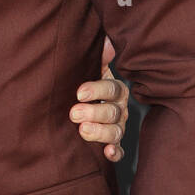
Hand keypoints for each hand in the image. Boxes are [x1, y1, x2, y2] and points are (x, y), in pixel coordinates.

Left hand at [70, 35, 130, 161]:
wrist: (76, 105)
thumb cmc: (82, 84)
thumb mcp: (88, 69)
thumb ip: (97, 57)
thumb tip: (106, 42)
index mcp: (114, 89)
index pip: (111, 88)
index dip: (96, 90)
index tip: (79, 93)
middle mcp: (119, 108)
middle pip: (112, 111)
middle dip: (94, 112)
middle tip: (74, 113)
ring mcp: (117, 127)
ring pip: (115, 131)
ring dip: (101, 132)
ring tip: (83, 131)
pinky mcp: (112, 144)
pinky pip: (118, 150)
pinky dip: (115, 152)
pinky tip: (107, 153)